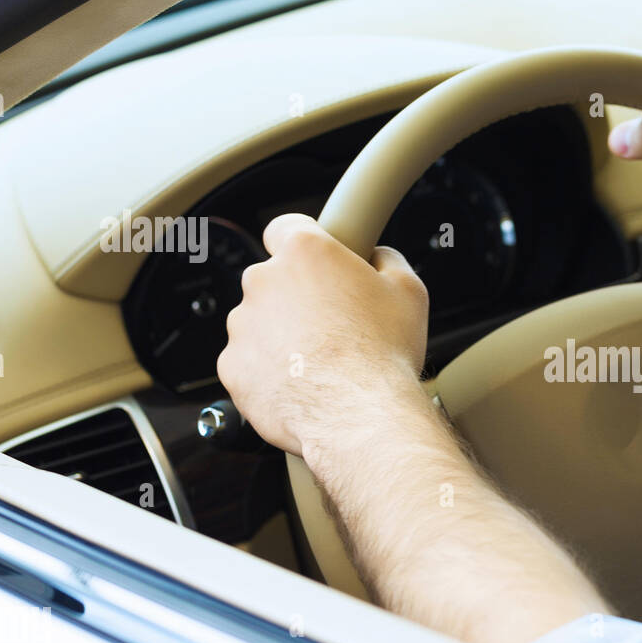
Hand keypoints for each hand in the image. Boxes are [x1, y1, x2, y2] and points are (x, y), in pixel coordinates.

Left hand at [216, 213, 428, 457]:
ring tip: (320, 363)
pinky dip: (268, 371)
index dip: (304, 244)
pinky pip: (248, 362)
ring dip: (282, 336)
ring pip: (259, 322)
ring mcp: (242, 325)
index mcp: (305, 253)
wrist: (359, 416)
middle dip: (297, 298)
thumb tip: (379, 257)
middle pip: (274, 279)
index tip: (317, 263)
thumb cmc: (384, 354)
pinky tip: (302, 384)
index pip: (286, 227)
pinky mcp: (232, 366)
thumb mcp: (409, 292)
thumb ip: (388, 260)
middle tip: (332, 324)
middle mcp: (264, 281)